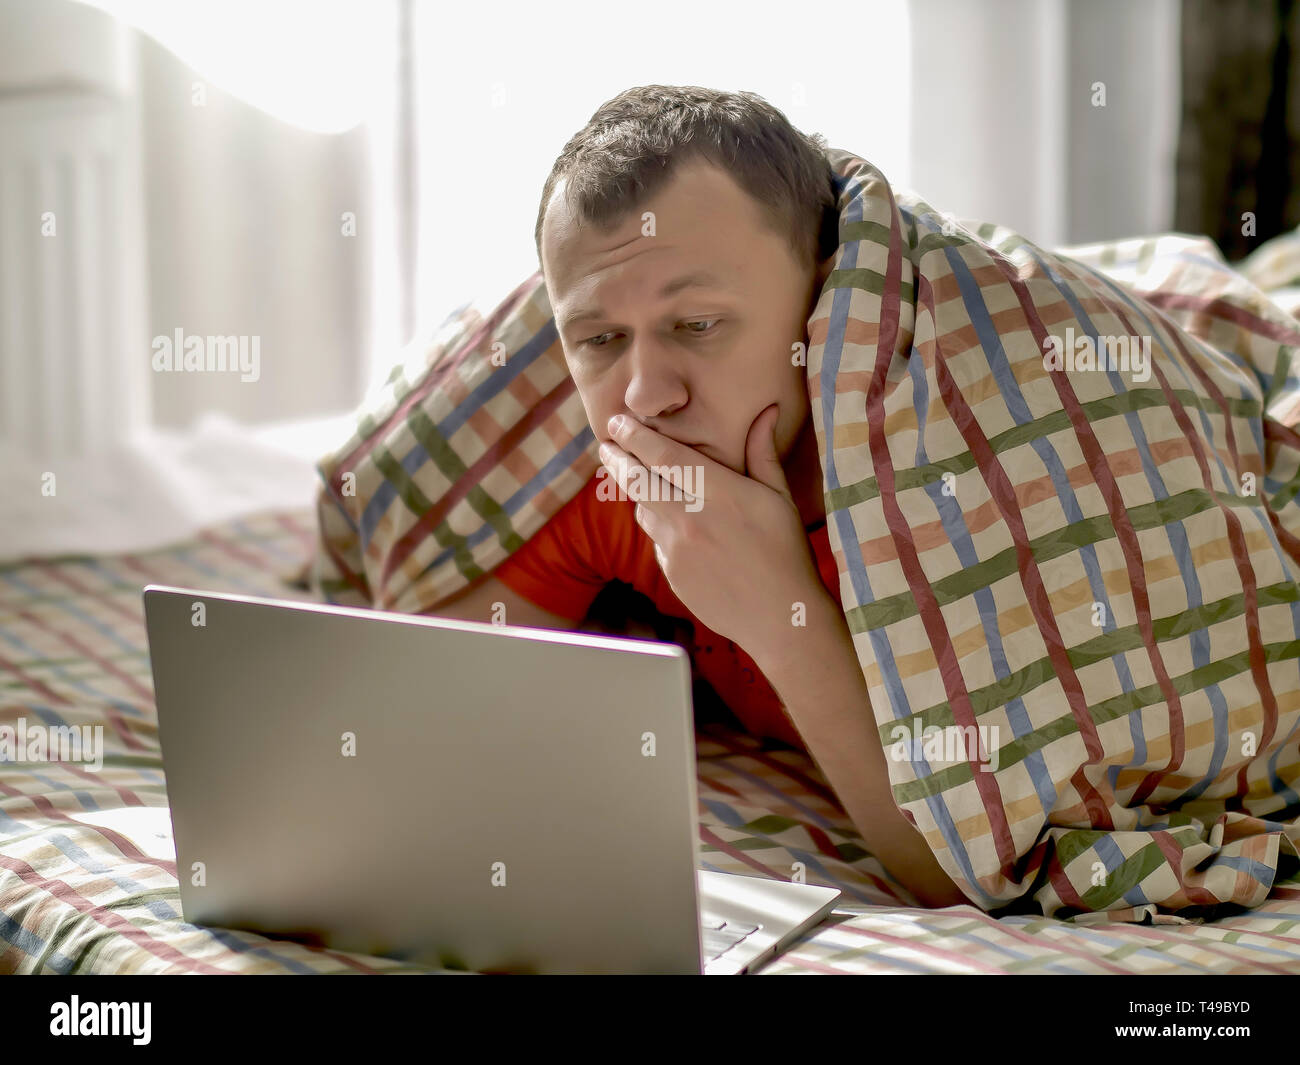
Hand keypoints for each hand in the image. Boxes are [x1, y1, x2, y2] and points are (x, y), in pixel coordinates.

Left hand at [597, 405, 827, 658]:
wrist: (780, 617)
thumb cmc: (786, 552)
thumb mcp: (779, 498)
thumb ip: (763, 453)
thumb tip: (767, 410)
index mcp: (719, 492)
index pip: (662, 455)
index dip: (634, 436)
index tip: (617, 422)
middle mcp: (690, 517)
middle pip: (636, 479)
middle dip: (617, 457)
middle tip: (606, 443)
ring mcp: (676, 548)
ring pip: (642, 509)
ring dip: (637, 492)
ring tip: (636, 477)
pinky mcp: (671, 572)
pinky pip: (656, 540)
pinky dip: (659, 526)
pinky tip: (674, 524)